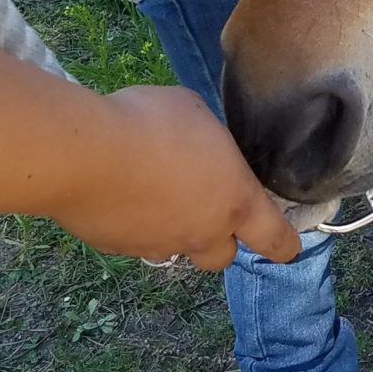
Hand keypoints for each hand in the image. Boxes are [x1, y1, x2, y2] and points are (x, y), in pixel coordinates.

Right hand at [55, 86, 299, 270]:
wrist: (85, 154)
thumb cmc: (153, 123)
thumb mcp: (195, 113)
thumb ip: (207, 140)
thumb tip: (196, 148)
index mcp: (235, 201)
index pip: (274, 239)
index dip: (284, 244)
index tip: (287, 245)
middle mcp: (201, 233)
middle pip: (222, 257)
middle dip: (219, 239)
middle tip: (204, 207)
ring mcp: (156, 245)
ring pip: (175, 250)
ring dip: (173, 230)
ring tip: (153, 192)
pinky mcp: (117, 248)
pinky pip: (134, 241)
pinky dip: (133, 223)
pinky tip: (118, 192)